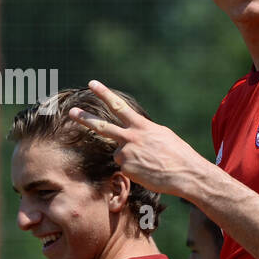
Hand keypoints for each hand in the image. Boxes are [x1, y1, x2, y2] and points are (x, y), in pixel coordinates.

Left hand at [67, 80, 216, 200]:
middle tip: (72, 111)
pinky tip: (149, 172)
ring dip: (131, 158)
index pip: (119, 106)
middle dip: (85, 118)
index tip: (92, 84)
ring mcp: (127, 154)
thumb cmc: (179, 155)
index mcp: (142, 126)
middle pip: (103, 127)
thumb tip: (133, 134)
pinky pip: (125, 168)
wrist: (187, 174)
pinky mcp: (126, 169)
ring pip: (119, 154)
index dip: (105, 94)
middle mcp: (132, 138)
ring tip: (150, 164)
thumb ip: (144, 132)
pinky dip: (135, 171)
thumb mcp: (163, 136)